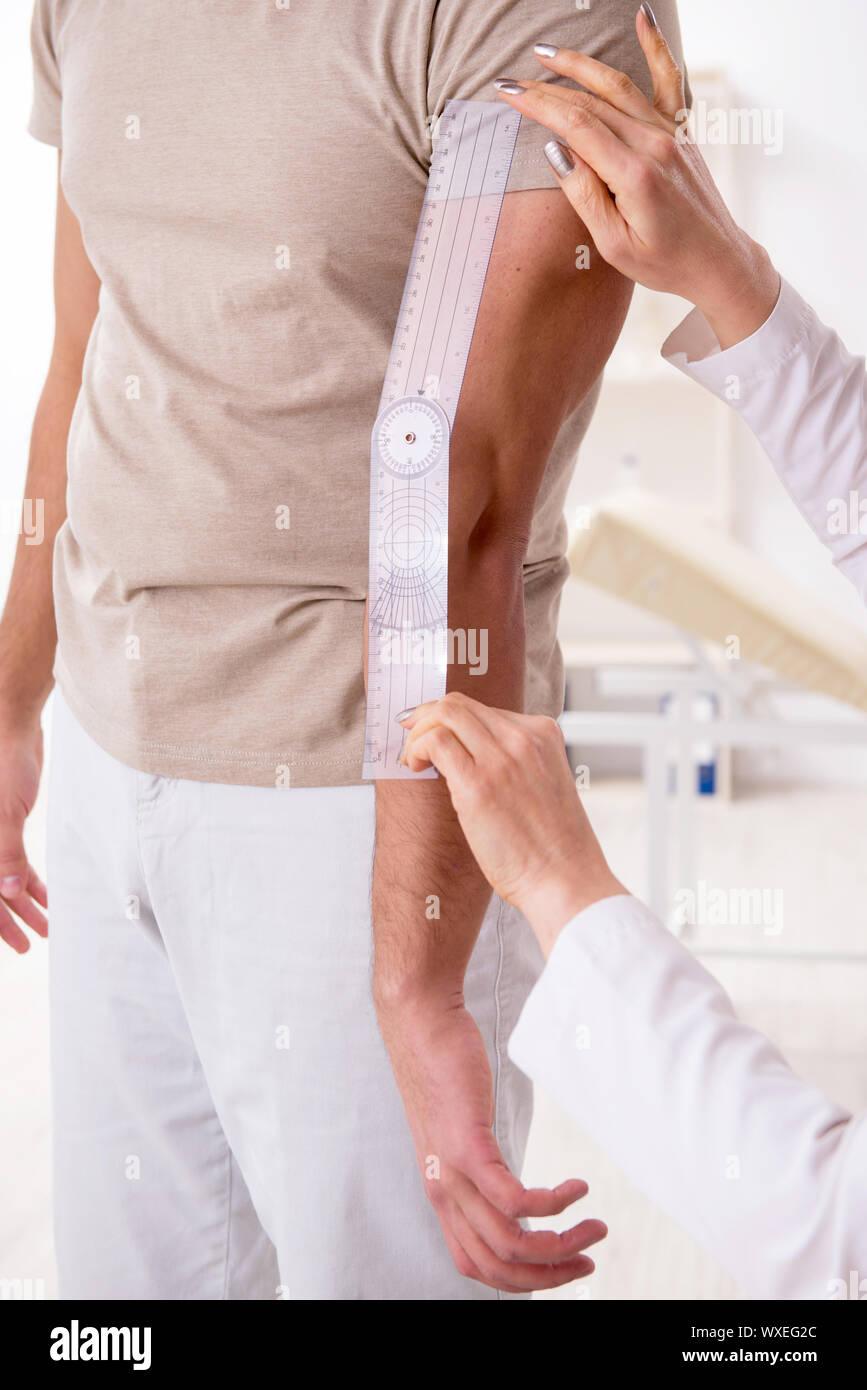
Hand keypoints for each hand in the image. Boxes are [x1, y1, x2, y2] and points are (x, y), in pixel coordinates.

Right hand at [0, 712, 47, 952]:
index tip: (16, 945)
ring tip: (48, 926)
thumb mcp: (6, 813)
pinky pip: (15, 862)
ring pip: (5, 880)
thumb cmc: (6, 767)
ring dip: (25, 904)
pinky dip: (30, 881)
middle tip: (32, 943)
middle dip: (11, 920)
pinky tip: (49, 896)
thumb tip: (5, 894)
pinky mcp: (7, 827)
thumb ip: (5, 855)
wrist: (13, 730)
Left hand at [376, 988, 605, 1292]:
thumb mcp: (459, 1129)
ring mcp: (452, 1171)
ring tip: (594, 1226)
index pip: (477, 1264)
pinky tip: (577, 1189)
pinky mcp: (467, 1144)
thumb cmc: (444, 1068)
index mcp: (442, 1192)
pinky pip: (514, 1199)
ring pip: (510, 1242)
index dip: (522, 1280)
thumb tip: (509, 1183)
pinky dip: (553, 1205)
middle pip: (496, 1266)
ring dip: (561, 1245)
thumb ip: (478, 1163)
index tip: (561, 1266)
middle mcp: (443, 1191)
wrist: (418, 1022)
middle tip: (588, 1259)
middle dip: (549, 1275)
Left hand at [399, 692, 624, 953]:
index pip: (484, 709)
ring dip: (418, 732)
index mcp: (544, 734)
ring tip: (413, 759)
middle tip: (411, 738)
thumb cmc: (553, 846)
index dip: (451, 719)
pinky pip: (436, 742)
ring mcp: (502, 758)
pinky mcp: (478, 784)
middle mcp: (524, 738)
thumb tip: (467, 753)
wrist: (565, 880)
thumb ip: (516, 761)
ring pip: (445, 714)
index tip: (433, 733)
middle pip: (460, 703)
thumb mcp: (544, 784)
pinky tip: (416, 767)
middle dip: (426, 717)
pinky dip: (417, 747)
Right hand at [495, 6, 779, 349]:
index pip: (575, 125)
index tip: (507, 93)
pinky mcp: (680, 133)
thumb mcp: (614, 244)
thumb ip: (584, 195)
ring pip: (618, 87)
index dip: (537, 105)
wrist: (718, 262)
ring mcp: (670, 134)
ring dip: (580, 65)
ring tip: (546, 53)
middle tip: (511, 80)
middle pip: (590, 102)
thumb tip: (556, 150)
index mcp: (633, 175)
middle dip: (546, 88)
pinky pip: (666, 81)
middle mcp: (653, 145)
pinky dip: (656, 47)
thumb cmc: (665, 262)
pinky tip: (643, 18)